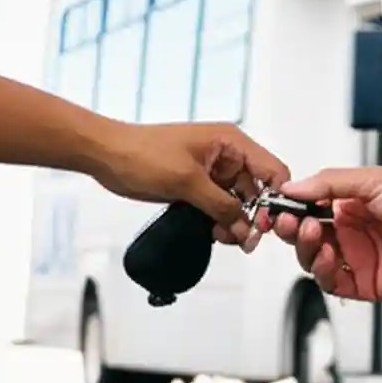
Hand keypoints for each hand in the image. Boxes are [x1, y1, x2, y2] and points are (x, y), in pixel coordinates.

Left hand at [95, 122, 289, 244]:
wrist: (105, 156)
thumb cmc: (140, 153)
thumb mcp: (187, 182)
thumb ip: (220, 207)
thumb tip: (244, 230)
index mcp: (231, 142)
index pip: (272, 170)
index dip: (275, 198)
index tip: (266, 223)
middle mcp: (226, 155)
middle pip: (257, 190)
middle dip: (252, 217)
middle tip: (243, 240)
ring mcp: (212, 171)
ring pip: (238, 202)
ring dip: (234, 222)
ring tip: (223, 236)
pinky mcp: (197, 185)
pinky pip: (219, 206)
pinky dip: (219, 220)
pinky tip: (212, 232)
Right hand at [267, 167, 381, 300]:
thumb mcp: (377, 180)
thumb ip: (331, 183)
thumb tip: (294, 186)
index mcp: (353, 202)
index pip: (309, 205)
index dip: (291, 206)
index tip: (278, 203)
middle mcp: (352, 230)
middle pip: (306, 234)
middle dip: (292, 228)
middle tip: (289, 221)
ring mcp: (358, 258)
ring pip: (314, 259)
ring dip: (306, 248)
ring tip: (313, 235)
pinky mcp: (365, 283)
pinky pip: (332, 283)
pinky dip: (324, 272)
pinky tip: (330, 258)